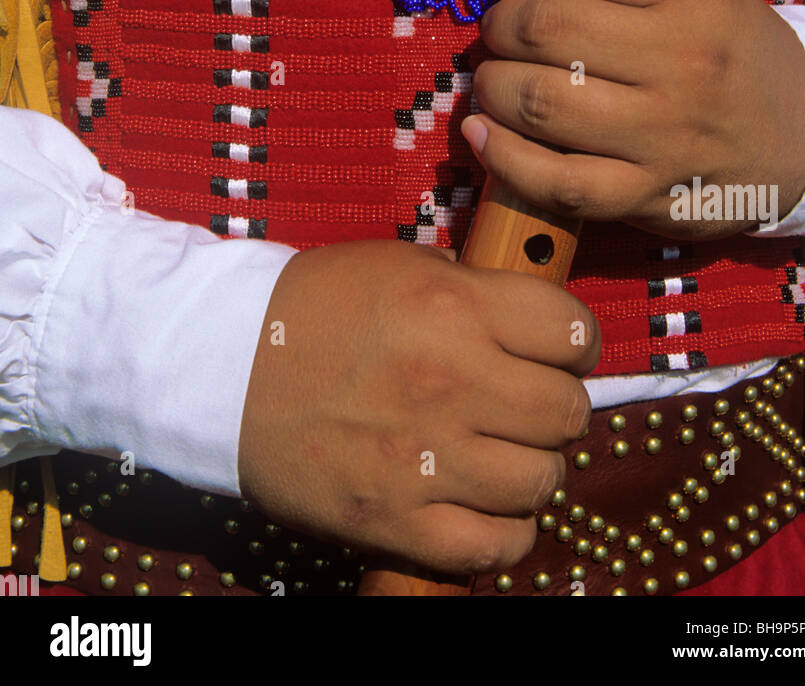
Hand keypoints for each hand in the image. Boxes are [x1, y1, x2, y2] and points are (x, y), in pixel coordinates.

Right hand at [238, 239, 598, 573]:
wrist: (223, 366)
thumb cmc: (313, 308)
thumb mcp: (399, 265)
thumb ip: (473, 288)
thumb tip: (534, 319)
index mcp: (453, 307)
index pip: (575, 332)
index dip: (576, 341)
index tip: (559, 350)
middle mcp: (451, 381)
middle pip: (568, 411)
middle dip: (558, 405)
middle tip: (527, 402)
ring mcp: (426, 458)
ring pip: (542, 480)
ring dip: (533, 468)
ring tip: (503, 453)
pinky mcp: (396, 520)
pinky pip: (496, 544)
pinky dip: (506, 530)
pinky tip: (487, 505)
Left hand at [462, 0, 804, 240]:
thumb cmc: (724, 47)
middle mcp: (683, 59)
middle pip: (545, 27)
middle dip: (501, 24)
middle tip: (502, 32)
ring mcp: (666, 134)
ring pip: (539, 102)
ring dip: (492, 86)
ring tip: (496, 80)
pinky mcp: (649, 196)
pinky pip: (554, 182)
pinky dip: (503, 156)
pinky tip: (483, 133)